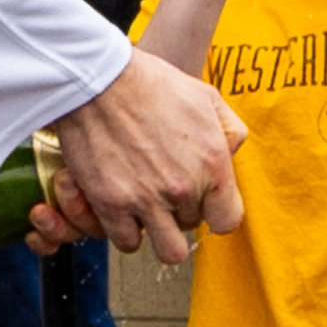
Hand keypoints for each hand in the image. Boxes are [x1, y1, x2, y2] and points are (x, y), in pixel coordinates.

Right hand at [50, 47, 246, 259]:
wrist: (93, 77)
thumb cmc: (147, 81)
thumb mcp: (205, 96)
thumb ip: (229, 130)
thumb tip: (232, 151)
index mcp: (213, 164)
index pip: (228, 219)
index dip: (213, 211)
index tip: (198, 200)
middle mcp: (184, 187)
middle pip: (191, 227)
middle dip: (177, 210)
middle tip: (159, 188)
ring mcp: (146, 198)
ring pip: (167, 250)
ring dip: (157, 232)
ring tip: (144, 211)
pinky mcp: (109, 201)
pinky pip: (126, 241)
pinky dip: (124, 230)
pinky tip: (120, 209)